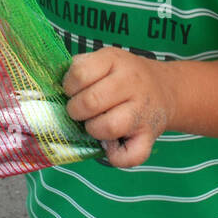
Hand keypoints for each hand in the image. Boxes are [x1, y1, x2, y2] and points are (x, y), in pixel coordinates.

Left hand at [60, 47, 175, 167]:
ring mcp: (142, 111)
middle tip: (80, 111)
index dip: (69, 86)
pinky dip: (115, 157)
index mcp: (115, 60)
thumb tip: (52, 87)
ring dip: (94, 130)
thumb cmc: (124, 76)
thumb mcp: (105, 60)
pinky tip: (111, 146)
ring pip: (108, 127)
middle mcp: (131, 84)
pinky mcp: (149, 136)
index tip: (73, 91)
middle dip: (76, 111)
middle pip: (90, 102)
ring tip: (96, 124)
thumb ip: (79, 68)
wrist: (166, 89)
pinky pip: (129, 156)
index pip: (80, 74)